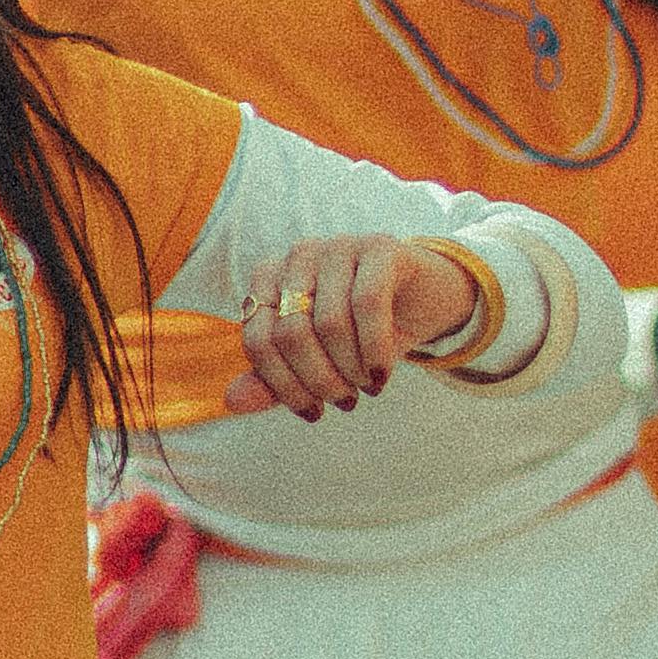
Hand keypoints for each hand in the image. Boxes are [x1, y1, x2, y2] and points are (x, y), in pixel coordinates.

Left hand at [229, 236, 480, 416]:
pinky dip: (374, 350)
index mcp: (269, 277)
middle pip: (291, 334)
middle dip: (320, 381)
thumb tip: (233, 402)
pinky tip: (381, 375)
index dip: (283, 387)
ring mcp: (339, 245)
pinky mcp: (379, 247)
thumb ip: (274, 381)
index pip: (258, 341)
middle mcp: (298, 255)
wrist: (425, 300)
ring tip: (366, 387)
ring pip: (330, 323)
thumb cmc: (361, 333)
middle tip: (345, 401)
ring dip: (350, 370)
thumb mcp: (317, 362)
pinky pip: (368, 305)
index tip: (314, 412)